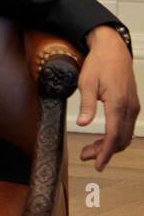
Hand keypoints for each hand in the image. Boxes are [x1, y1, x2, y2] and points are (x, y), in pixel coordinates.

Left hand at [75, 25, 139, 170]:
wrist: (113, 50)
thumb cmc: (99, 64)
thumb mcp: (86, 82)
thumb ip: (85, 104)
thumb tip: (82, 124)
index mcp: (118, 103)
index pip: (114, 135)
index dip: (106, 152)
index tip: (97, 164)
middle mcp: (129, 107)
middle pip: (120, 139)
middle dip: (104, 152)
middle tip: (85, 156)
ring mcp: (133, 107)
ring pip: (125, 135)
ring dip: (109, 145)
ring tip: (89, 150)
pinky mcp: (131, 105)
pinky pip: (126, 127)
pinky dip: (115, 136)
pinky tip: (102, 138)